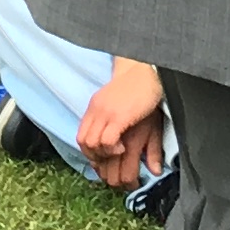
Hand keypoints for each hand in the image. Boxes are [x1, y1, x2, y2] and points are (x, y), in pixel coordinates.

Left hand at [76, 61, 168, 187]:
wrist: (148, 69)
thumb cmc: (139, 88)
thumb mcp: (123, 107)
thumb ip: (115, 125)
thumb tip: (116, 145)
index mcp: (95, 108)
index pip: (81, 136)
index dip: (90, 152)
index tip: (103, 159)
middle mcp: (96, 111)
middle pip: (83, 142)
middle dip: (95, 157)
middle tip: (111, 160)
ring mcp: (106, 113)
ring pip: (91, 143)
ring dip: (103, 154)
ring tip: (118, 153)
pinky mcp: (118, 117)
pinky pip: (105, 140)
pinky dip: (112, 149)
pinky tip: (123, 148)